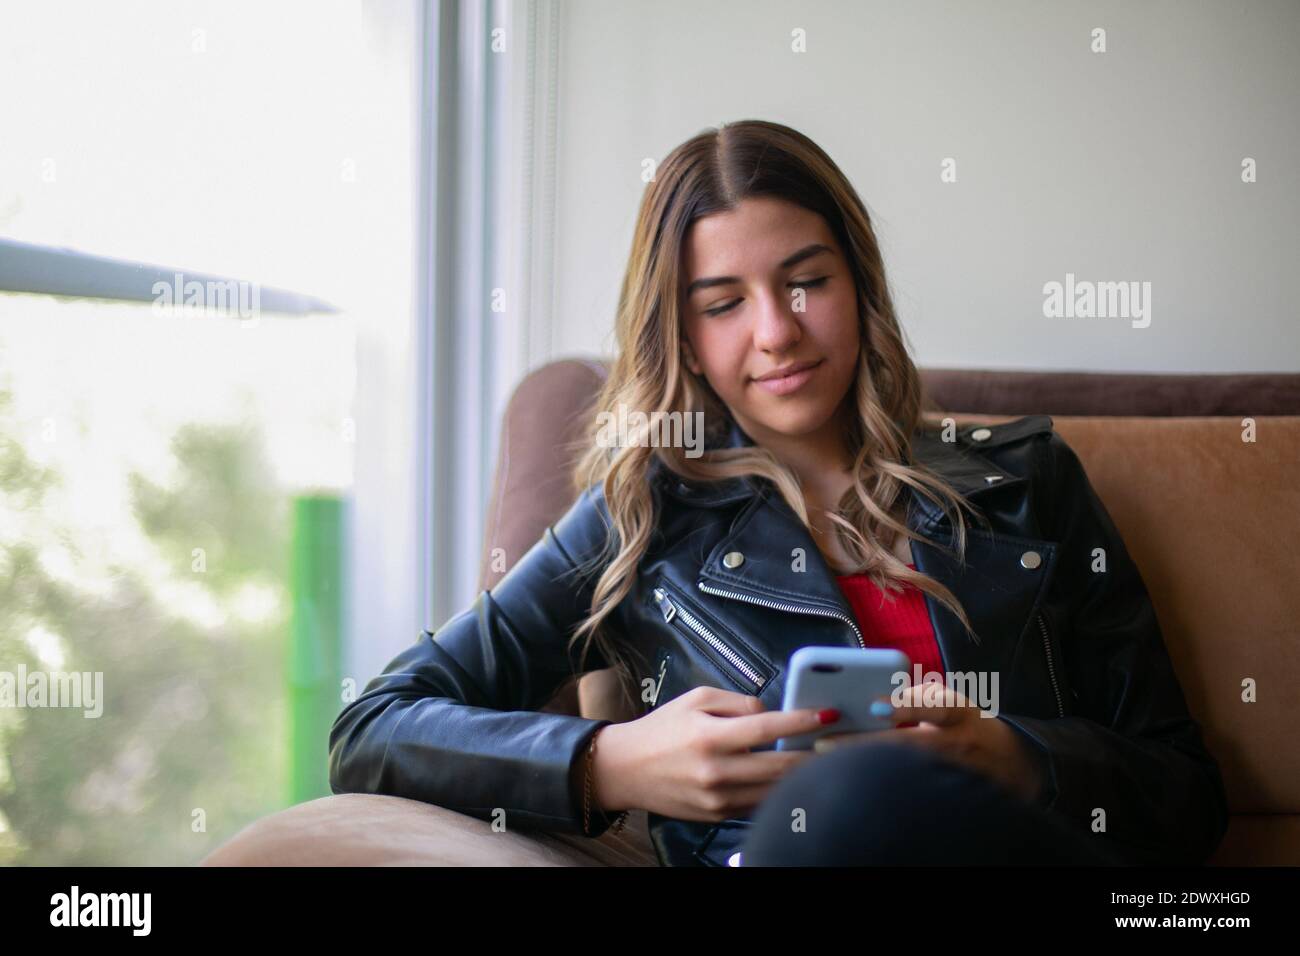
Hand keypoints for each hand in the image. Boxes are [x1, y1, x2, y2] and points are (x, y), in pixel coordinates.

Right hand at [590, 686, 836, 822]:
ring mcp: (718, 800)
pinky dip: (779, 792)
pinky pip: (759, 805)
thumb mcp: (696, 698)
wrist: (625, 770)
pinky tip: (792, 778)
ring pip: (775, 791)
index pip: (767, 728)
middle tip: (839, 741)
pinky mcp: (718, 816)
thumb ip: (738, 702)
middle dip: (815, 754)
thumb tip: (772, 712)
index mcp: (709, 736)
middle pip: (780, 766)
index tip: (829, 713)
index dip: (802, 721)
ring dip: (802, 776)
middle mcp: (715, 771)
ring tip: (822, 759)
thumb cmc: (663, 728)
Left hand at [813, 682, 1046, 803]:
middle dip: (862, 744)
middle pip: (905, 746)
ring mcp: (949, 771)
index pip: (933, 708)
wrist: (1009, 763)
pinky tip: (848, 778)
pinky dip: (876, 782)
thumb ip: (917, 696)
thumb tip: (877, 697)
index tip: (873, 707)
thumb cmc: (967, 723)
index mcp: (957, 713)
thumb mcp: (951, 700)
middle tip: (822, 743)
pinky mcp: (942, 790)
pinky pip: (905, 787)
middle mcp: (954, 744)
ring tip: (825, 761)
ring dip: (864, 766)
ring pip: (902, 770)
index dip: (905, 707)